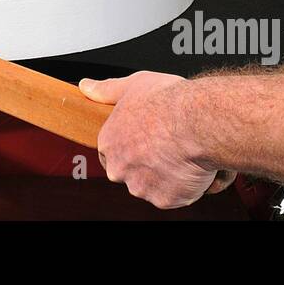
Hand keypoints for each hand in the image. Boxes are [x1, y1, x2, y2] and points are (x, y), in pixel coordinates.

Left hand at [80, 71, 235, 207]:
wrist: (197, 122)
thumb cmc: (167, 102)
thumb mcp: (133, 85)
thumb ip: (107, 90)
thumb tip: (86, 87)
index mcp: (109, 143)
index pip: (111, 152)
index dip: (130, 145)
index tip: (146, 139)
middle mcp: (120, 169)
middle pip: (130, 171)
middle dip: (146, 163)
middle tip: (167, 144)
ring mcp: (142, 186)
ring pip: (152, 185)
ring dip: (165, 175)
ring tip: (182, 151)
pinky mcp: (165, 199)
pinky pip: (174, 195)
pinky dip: (183, 185)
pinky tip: (191, 165)